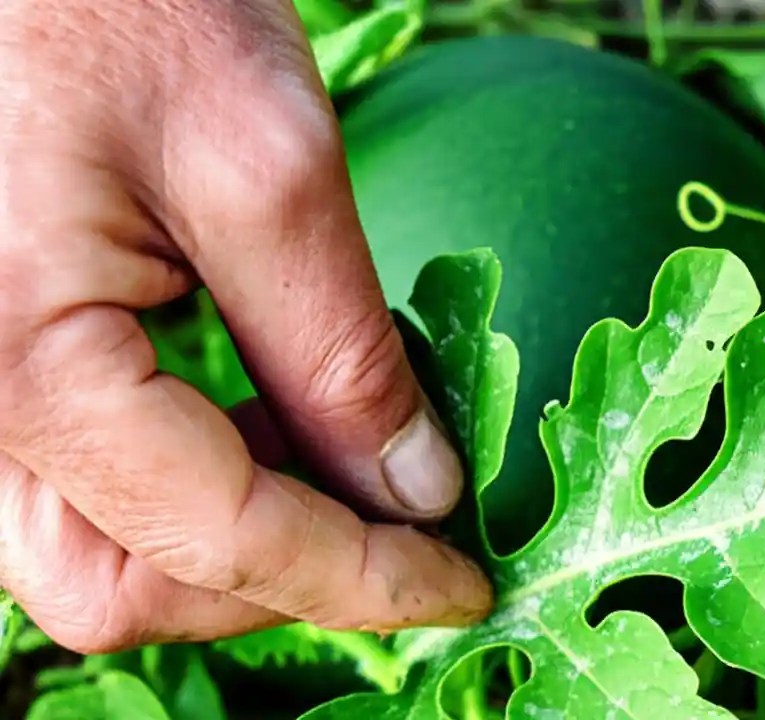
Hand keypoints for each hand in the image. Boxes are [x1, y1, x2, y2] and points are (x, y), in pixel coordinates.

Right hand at [0, 0, 490, 653]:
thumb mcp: (268, 166)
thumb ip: (340, 354)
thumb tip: (412, 487)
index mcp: (22, 365)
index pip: (220, 538)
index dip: (360, 579)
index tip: (462, 586)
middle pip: (125, 583)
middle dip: (280, 578)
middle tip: (402, 530)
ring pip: (92, 549)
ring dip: (231, 537)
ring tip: (344, 463)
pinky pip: (79, 478)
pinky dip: (186, 482)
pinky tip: (271, 423)